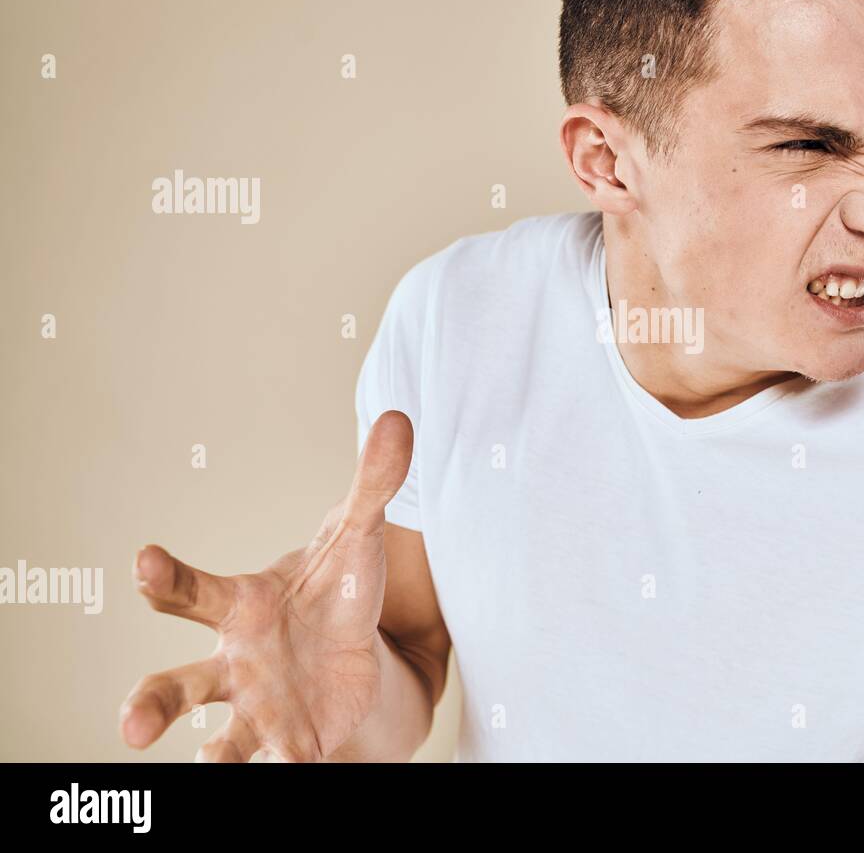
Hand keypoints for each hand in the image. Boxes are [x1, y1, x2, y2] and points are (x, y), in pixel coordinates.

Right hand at [119, 411, 413, 761]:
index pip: (190, 592)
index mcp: (240, 607)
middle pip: (176, 685)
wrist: (356, 649)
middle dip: (150, 703)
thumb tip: (398, 419)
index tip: (145, 562)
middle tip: (133, 725)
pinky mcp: (293, 745)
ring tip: (213, 770)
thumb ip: (372, 483)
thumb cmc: (337, 587)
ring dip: (213, 761)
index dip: (166, 577)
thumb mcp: (358, 535)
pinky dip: (279, 775)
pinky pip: (278, 768)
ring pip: (219, 744)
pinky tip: (287, 774)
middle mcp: (234, 664)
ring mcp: (259, 711)